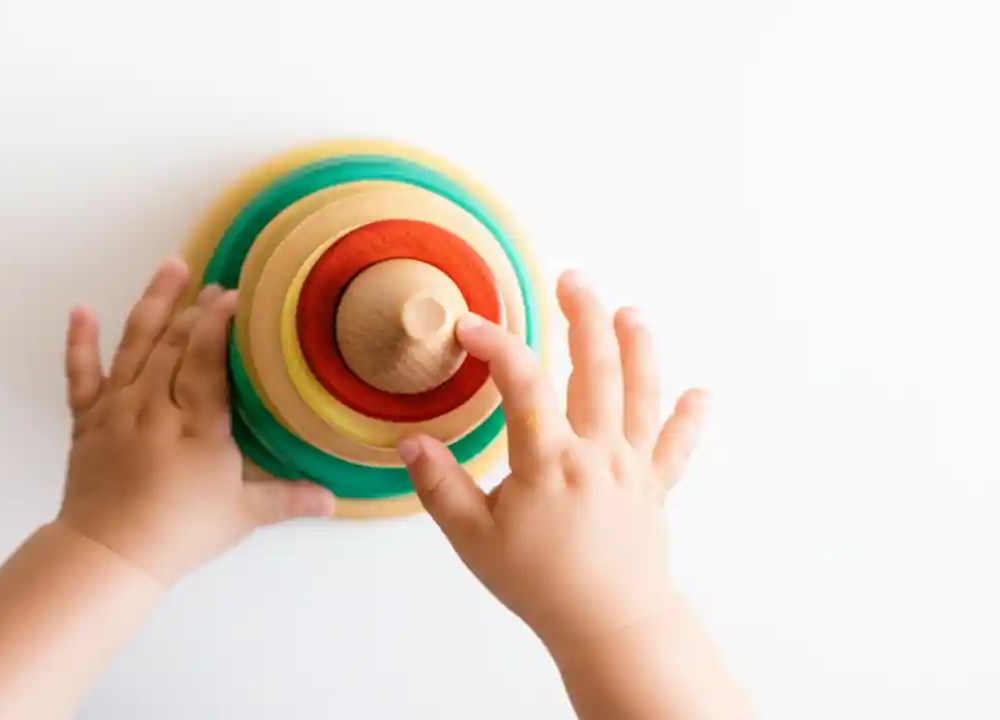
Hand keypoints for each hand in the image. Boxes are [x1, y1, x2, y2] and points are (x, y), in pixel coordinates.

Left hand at [57, 258, 334, 585]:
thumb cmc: (180, 533)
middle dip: (196, 310)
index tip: (235, 294)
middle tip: (216, 283)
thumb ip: (287, 498)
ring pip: (135, 345)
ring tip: (171, 266)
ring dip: (153, 303)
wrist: (108, 554)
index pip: (207, 359)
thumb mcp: (242, 515)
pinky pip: (81, 374)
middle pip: (174, 344)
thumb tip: (334, 499)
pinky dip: (80, 341)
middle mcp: (154, 405)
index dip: (220, 323)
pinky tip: (83, 309)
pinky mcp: (87, 420)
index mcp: (196, 422)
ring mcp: (116, 408)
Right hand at [397, 271, 705, 643]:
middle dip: (584, 317)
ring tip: (630, 312)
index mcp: (550, 461)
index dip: (497, 345)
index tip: (471, 326)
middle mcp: (597, 453)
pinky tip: (701, 394)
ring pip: (641, 394)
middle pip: (596, 369)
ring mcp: (632, 468)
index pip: (524, 384)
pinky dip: (689, 419)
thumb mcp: (474, 539)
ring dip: (638, 347)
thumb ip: (441, 487)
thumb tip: (412, 444)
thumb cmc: (541, 585)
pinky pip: (676, 446)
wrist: (610, 627)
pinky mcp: (654, 489)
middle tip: (572, 280)